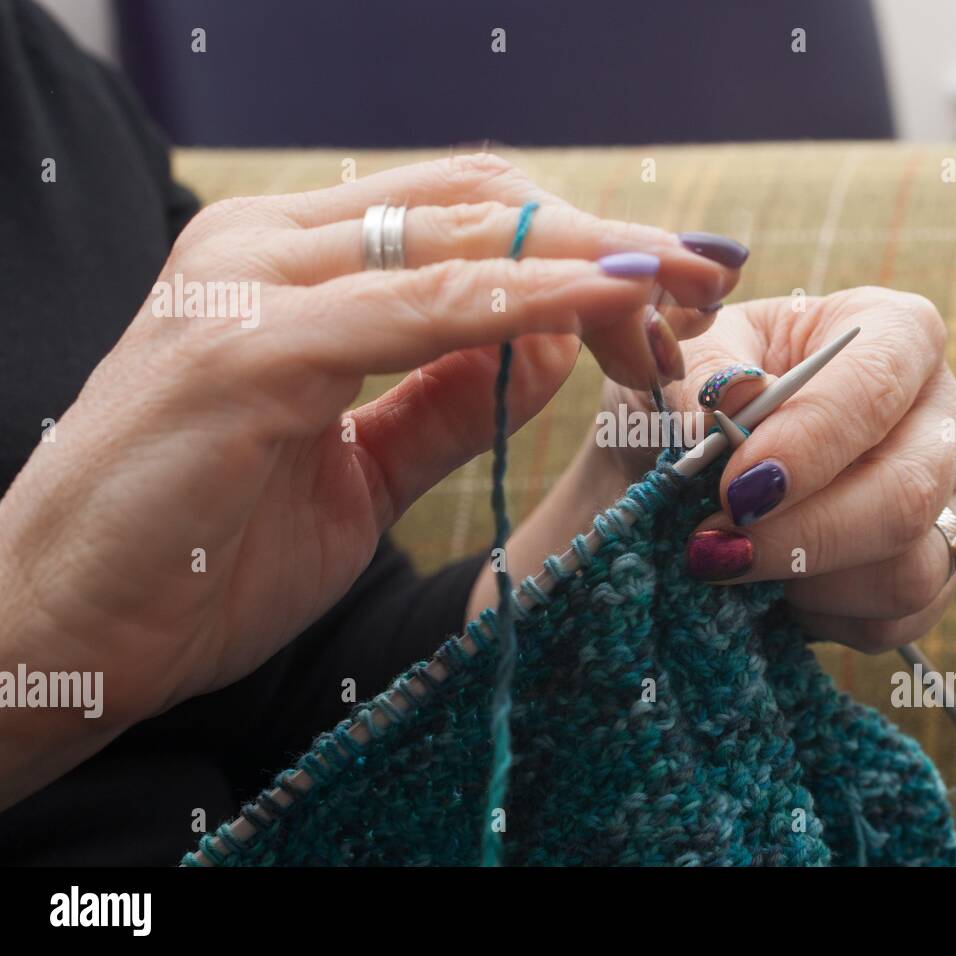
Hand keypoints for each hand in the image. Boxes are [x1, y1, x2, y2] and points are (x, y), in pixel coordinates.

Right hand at [0, 153, 742, 764]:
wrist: (60, 630)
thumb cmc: (197, 554)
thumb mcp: (354, 469)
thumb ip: (444, 396)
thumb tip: (549, 343)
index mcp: (288, 268)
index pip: (461, 215)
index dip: (575, 239)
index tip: (674, 282)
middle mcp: (264, 249)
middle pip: (476, 202)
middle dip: (605, 237)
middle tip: (713, 275)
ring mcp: (250, 287)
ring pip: (460, 235)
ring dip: (588, 258)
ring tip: (687, 289)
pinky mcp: (245, 349)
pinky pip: (420, 305)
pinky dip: (525, 299)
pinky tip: (607, 303)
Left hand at [600, 287, 955, 651]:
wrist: (689, 471)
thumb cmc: (696, 399)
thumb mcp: (684, 365)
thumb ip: (705, 375)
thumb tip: (737, 398)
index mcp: (894, 332)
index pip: (879, 382)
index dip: (810, 442)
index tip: (736, 488)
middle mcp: (943, 413)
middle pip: (907, 491)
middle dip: (801, 534)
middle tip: (713, 546)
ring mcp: (950, 497)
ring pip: (911, 569)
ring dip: (807, 583)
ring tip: (736, 562)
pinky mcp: (936, 568)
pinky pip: (899, 621)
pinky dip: (824, 618)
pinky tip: (774, 590)